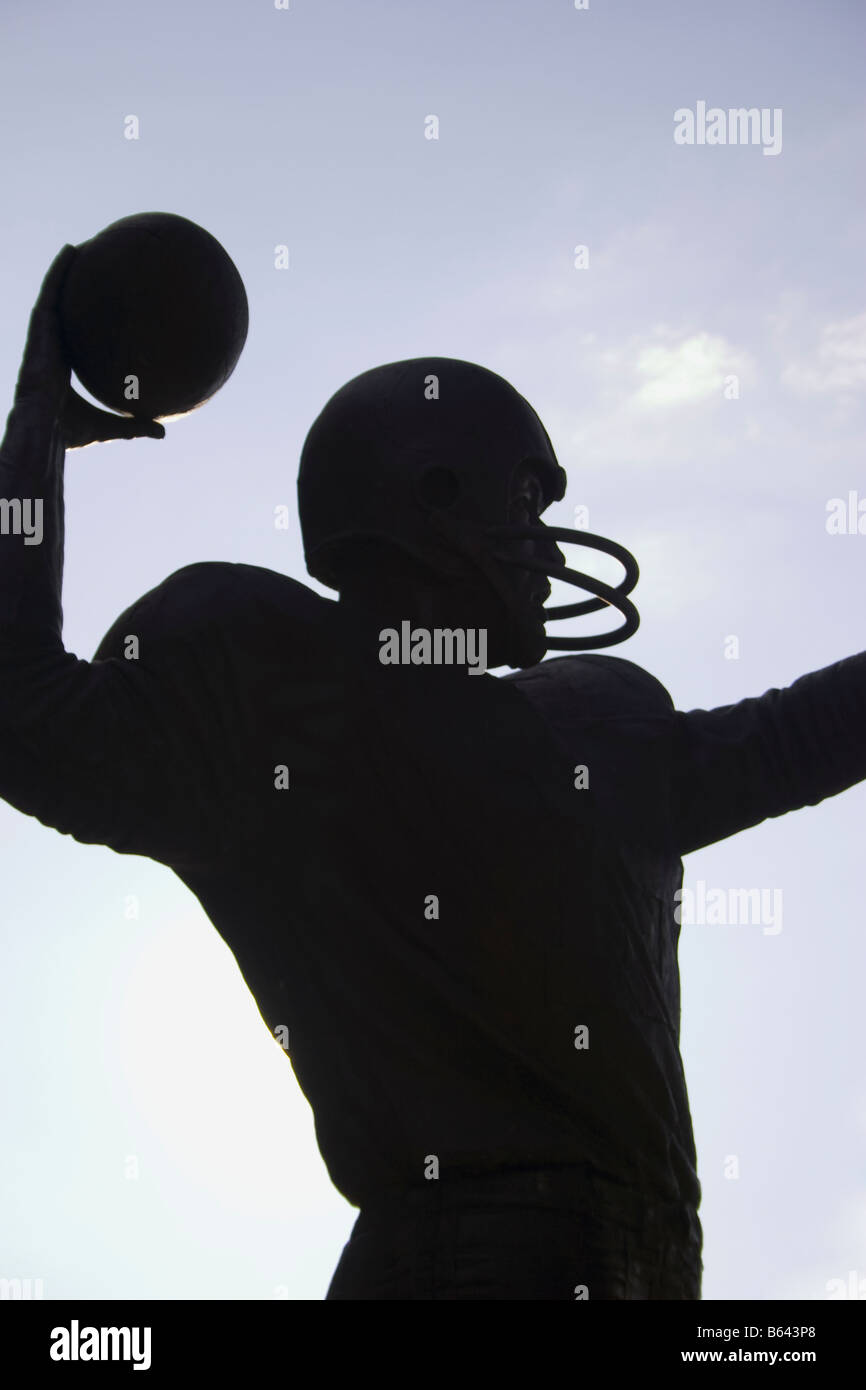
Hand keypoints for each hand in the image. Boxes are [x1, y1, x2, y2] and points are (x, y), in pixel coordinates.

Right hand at [12, 244, 165, 450]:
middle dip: (72, 291)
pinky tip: (70, 251)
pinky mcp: (39, 329)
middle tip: (91, 270)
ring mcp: (43, 337)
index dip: (83, 325)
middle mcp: (50, 349)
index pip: (74, 341)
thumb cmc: (72, 432)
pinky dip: (58, 271)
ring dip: (64, 271)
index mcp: (62, 369)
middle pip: (63, 312)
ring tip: (79, 248)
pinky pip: (50, 293)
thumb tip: (163, 432)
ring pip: (52, 296)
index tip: (98, 311)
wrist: (45, 430)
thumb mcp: (111, 427)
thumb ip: (135, 426)